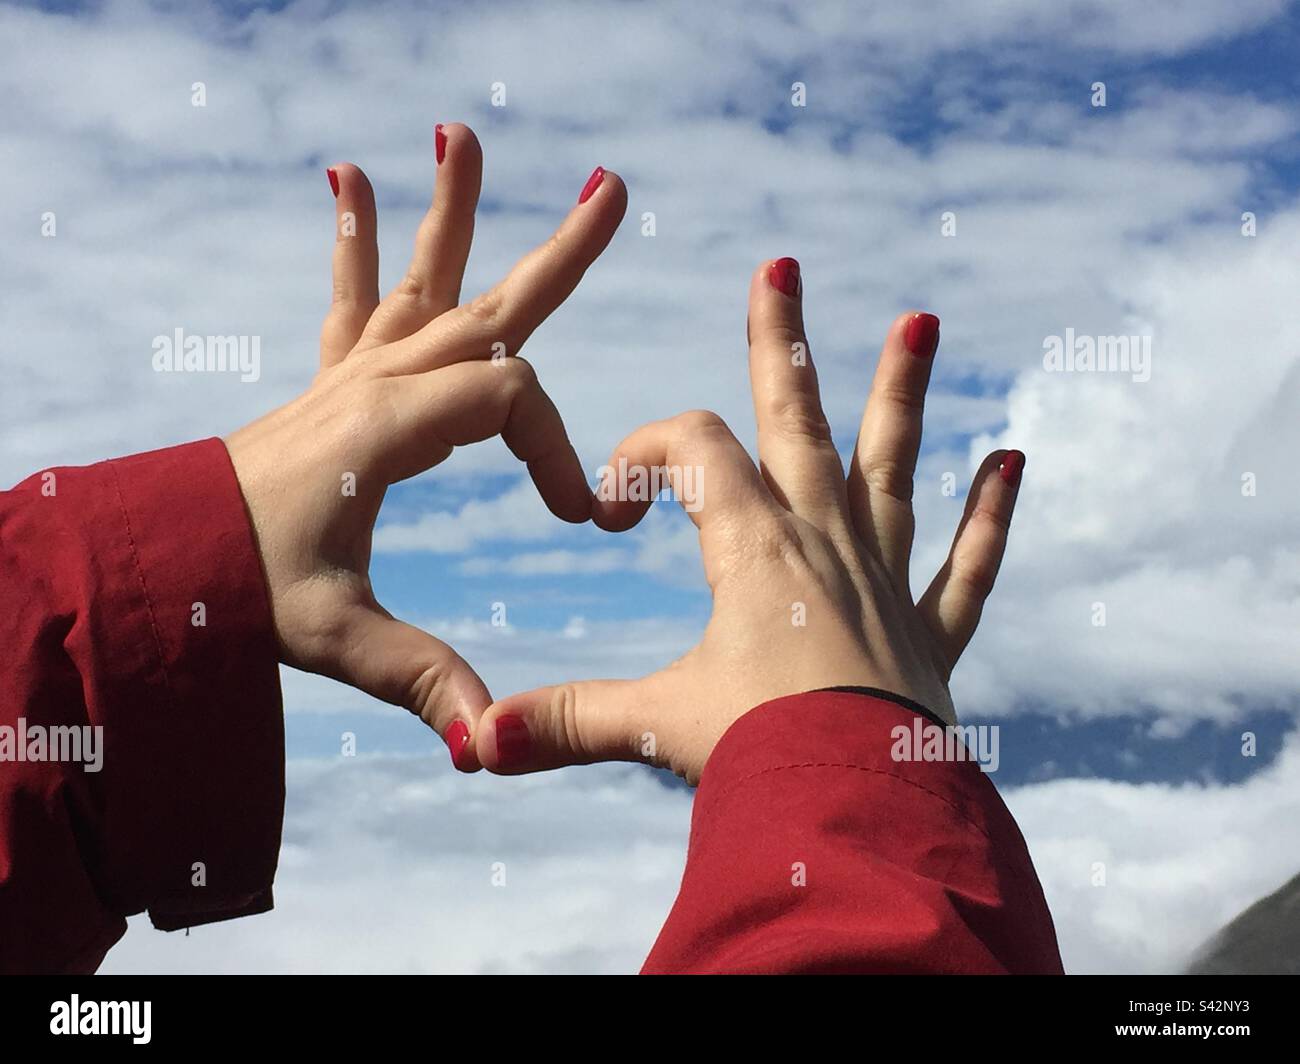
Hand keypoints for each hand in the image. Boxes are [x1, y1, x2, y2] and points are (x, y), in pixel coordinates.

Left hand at [224, 126, 625, 768]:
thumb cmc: (248, 590)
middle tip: (614, 188)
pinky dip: (358, 243)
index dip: (556, 452)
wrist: (169, 558)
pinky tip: (347, 178)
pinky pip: (355, 300)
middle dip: (557, 253)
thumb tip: (488, 743)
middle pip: (487, 305)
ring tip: (458, 131)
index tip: (577, 517)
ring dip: (451, 211)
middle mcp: (378, 382)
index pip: (509, 401)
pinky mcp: (334, 385)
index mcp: (391, 425)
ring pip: (423, 281)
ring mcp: (353, 375)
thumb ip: (422, 678)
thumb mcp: (338, 635)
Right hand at [474, 258, 1023, 783]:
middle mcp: (823, 543)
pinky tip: (1011, 462)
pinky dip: (989, 519)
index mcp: (752, 548)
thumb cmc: (762, 757)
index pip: (693, 450)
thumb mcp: (654, 729)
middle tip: (783, 266)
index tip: (613, 508)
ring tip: (920, 322)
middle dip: (781, 342)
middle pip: (796, 419)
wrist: (862, 813)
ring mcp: (883, 583)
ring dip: (900, 395)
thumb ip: (566, 722)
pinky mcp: (928, 636)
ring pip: (889, 468)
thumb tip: (473, 741)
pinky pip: (964, 566)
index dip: (641, 456)